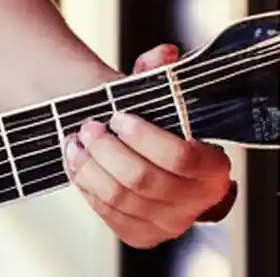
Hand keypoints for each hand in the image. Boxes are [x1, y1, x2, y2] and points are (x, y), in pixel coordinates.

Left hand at [63, 44, 236, 247]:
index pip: (182, 158)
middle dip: (108, 149)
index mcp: (212, 168)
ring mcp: (169, 222)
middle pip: (143, 179)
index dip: (145, 137)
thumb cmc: (140, 121)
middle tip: (90, 128)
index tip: (120, 117)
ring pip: (120, 196)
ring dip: (90, 165)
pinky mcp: (139, 234)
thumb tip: (162, 54)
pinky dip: (86, 183)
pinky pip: (107, 212)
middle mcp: (196, 201)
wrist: (126, 149)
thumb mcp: (147, 95)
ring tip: (77, 141)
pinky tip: (77, 162)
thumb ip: (155, 72)